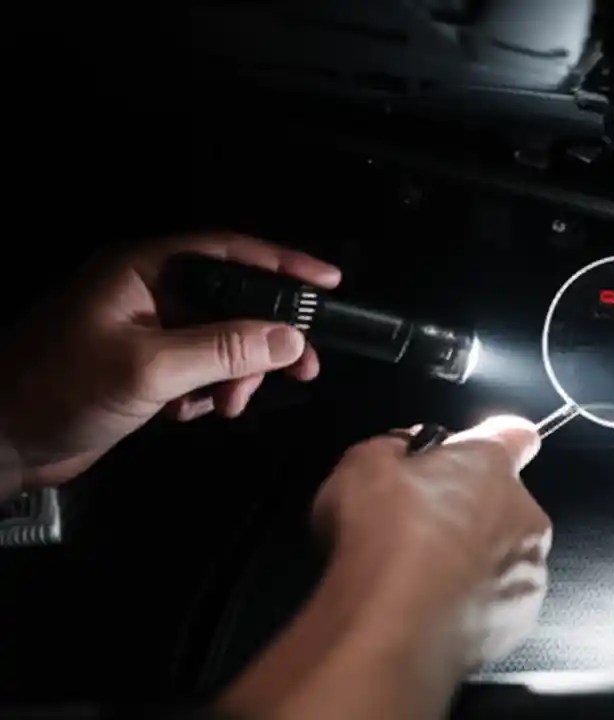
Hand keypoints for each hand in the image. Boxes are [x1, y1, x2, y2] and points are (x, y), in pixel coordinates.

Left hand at [0, 233, 340, 489]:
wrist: (0, 442)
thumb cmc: (62, 390)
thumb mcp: (150, 368)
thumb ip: (224, 350)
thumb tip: (290, 339)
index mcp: (144, 270)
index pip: (229, 253)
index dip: (282, 265)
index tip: (329, 284)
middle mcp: (149, 293)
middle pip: (232, 301)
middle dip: (266, 336)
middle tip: (303, 367)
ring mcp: (146, 332)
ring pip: (221, 341)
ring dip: (236, 373)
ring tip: (232, 404)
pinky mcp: (143, 369)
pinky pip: (199, 370)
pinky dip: (208, 392)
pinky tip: (195, 414)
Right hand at [223, 416, 548, 719]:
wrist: (391, 628)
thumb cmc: (381, 536)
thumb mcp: (361, 467)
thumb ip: (390, 451)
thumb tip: (402, 454)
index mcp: (492, 466)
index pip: (516, 434)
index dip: (492, 442)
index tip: (468, 456)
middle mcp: (524, 516)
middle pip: (506, 504)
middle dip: (473, 512)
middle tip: (421, 529)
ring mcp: (528, 574)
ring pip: (507, 558)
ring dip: (476, 563)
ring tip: (422, 581)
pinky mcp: (519, 624)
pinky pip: (499, 606)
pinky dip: (474, 608)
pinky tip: (434, 613)